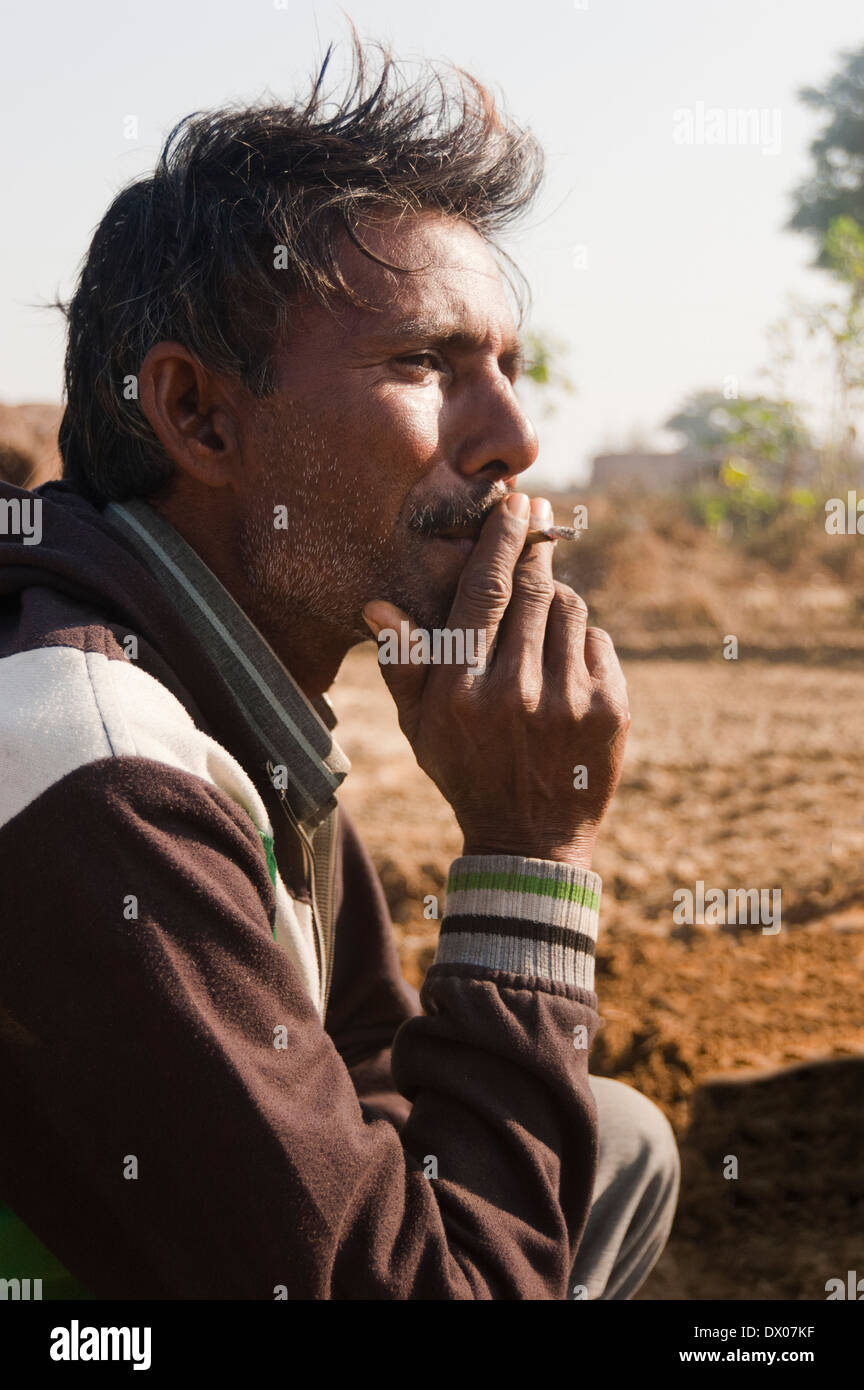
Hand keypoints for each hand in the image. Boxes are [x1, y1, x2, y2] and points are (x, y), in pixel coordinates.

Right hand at [363, 493, 629, 868]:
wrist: (529, 839)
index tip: (514, 503)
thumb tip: (378, 605)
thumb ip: (401, 663)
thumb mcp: (419, 726)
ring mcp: (568, 702)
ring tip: (542, 611)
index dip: (501, 540)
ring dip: (557, 597)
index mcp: (461, 691)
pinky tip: (564, 662)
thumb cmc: (465, 770)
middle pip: (533, 591)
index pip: (484, 593)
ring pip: (571, 610)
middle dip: (535, 548)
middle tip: (537, 515)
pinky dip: (582, 640)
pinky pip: (598, 643)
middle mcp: (515, 693)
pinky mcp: (608, 710)